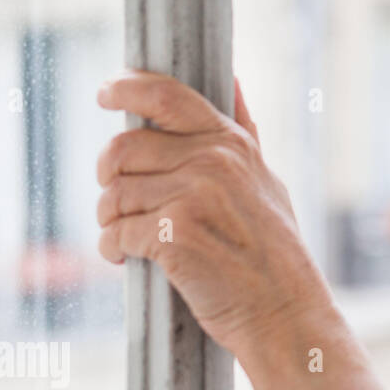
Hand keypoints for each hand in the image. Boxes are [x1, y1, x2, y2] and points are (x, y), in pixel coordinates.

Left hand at [95, 70, 332, 356]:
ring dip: (109, 219)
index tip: (105, 93)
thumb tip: (232, 80)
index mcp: (232, 143)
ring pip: (114, 194)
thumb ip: (244, 132)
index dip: (127, 88)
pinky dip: (112, 249)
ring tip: (127, 237)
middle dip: (108, 176)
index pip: (167, 96)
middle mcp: (213, 162)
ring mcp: (194, 196)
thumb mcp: (267, 180)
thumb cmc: (273, 251)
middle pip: (123, 148)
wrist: (285, 310)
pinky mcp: (175, 235)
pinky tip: (127, 259)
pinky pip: (115, 233)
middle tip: (115, 200)